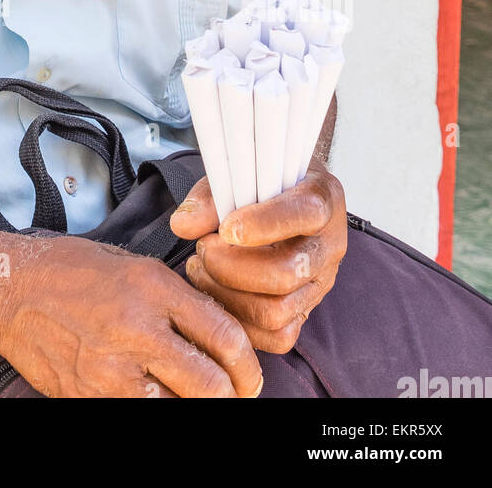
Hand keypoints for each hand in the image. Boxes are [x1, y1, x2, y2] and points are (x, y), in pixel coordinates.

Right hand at [0, 235, 264, 397]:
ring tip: (194, 396)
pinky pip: (142, 414)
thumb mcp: (134, 267)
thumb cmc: (72, 271)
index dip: (248, 366)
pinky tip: (157, 397)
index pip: (225, 337)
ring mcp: (111, 369)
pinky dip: (159, 407)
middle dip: (232, 395)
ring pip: (181, 407)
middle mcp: (136, 328)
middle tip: (233, 394)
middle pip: (211, 385)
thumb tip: (222, 339)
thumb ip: (179, 301)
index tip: (249, 375)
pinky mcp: (90, 396)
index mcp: (153, 287)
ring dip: (195, 405)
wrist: (11, 290)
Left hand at [169, 162, 347, 353]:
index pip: (305, 213)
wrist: (284, 197)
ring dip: (227, 295)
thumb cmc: (259, 184)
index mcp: (321, 197)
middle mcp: (328, 244)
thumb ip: (211, 197)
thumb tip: (183, 225)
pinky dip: (238, 321)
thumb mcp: (236, 174)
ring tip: (201, 269)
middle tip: (203, 249)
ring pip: (277, 311)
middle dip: (232, 267)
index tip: (226, 228)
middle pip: (287, 273)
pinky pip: (277, 337)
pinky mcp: (306, 311)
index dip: (264, 223)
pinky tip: (215, 292)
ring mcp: (320, 283)